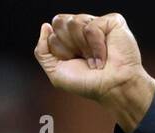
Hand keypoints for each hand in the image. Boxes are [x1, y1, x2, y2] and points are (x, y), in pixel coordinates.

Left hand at [34, 12, 148, 102]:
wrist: (111, 88)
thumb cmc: (88, 84)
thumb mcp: (56, 73)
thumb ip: (42, 51)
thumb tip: (45, 26)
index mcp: (68, 40)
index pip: (52, 32)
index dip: (60, 51)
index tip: (73, 63)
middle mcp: (81, 30)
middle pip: (60, 22)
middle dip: (69, 45)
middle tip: (83, 59)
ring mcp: (96, 24)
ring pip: (74, 22)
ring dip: (83, 47)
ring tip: (95, 59)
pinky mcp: (111, 21)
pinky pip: (91, 26)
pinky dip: (96, 45)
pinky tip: (105, 54)